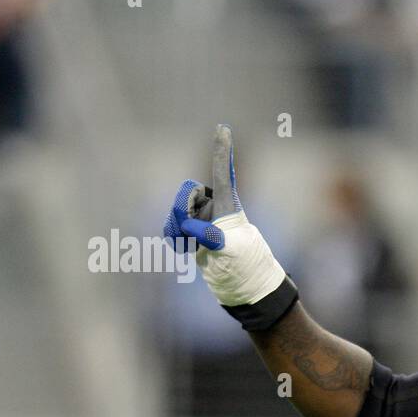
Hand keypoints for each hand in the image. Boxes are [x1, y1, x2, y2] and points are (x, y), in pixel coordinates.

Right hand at [163, 124, 288, 311]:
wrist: (244, 288)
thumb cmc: (246, 267)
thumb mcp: (231, 251)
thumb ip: (210, 235)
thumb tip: (191, 226)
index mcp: (229, 206)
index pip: (223, 174)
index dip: (222, 152)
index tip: (224, 128)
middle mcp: (215, 208)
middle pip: (187, 194)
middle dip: (182, 210)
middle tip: (192, 234)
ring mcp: (202, 220)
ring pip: (176, 212)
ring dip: (178, 229)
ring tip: (193, 247)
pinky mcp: (192, 234)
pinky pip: (171, 227)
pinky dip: (174, 237)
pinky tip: (186, 251)